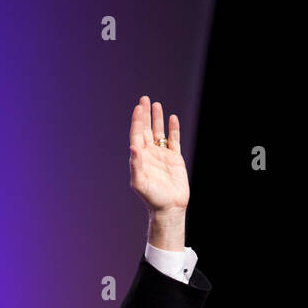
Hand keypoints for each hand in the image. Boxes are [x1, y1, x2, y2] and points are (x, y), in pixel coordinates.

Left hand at [129, 95, 189, 214]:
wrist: (169, 207)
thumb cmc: (152, 198)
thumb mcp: (140, 183)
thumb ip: (136, 165)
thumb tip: (133, 147)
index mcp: (140, 158)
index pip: (137, 135)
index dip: (137, 121)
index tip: (138, 108)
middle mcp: (150, 154)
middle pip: (146, 130)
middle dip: (145, 115)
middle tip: (144, 99)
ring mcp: (162, 155)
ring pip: (159, 133)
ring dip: (157, 119)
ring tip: (156, 105)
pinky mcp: (174, 159)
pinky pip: (173, 140)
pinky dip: (173, 129)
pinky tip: (172, 119)